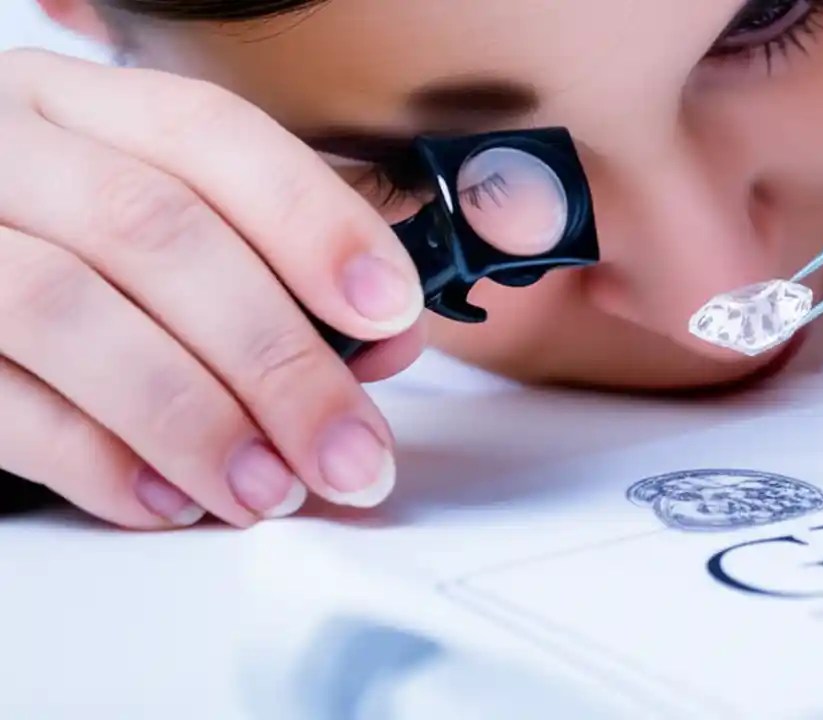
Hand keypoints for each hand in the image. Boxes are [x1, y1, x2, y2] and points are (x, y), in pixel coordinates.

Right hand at [0, 49, 430, 528]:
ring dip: (191, 419)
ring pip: (61, 308)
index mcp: (77, 106)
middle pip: (148, 228)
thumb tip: (384, 344)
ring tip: (267, 490)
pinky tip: (171, 502)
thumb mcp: (158, 229)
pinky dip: (97, 461)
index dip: (312, 220)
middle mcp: (1, 149)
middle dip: (274, 356)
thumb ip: (271, 268)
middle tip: (348, 453)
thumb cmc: (67, 260)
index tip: (391, 311)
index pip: (206, 131)